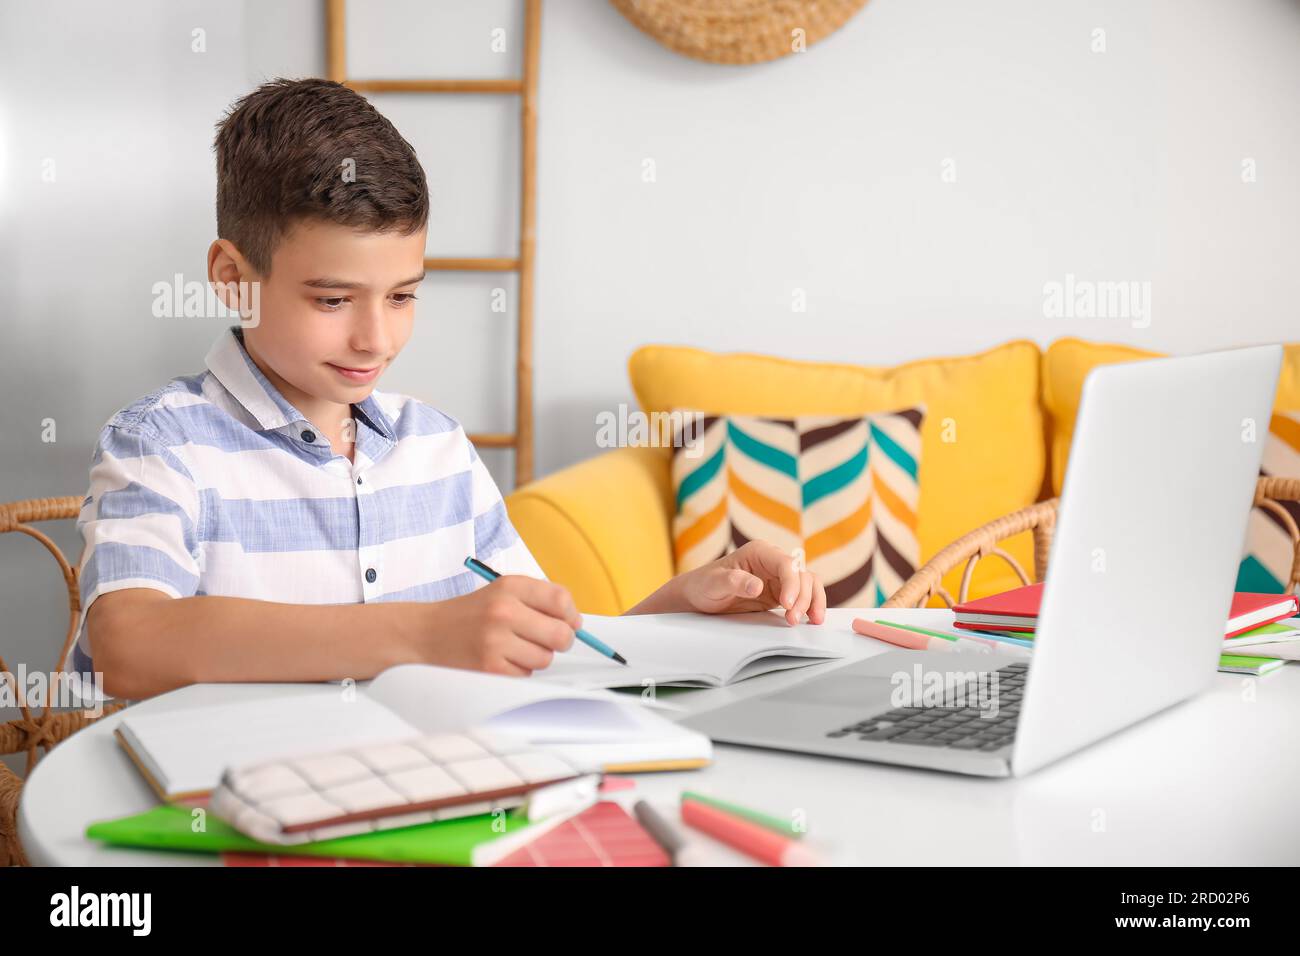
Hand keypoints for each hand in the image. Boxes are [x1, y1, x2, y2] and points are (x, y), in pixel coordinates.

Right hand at [413, 576, 579, 675]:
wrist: (426, 633)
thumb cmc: (471, 614)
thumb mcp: (501, 593)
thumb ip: (539, 601)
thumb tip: (576, 623)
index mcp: (510, 586)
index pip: (561, 599)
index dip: (572, 615)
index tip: (569, 622)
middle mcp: (503, 611)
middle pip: (561, 634)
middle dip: (561, 641)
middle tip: (548, 640)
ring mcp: (496, 641)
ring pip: (545, 659)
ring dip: (536, 657)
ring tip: (514, 647)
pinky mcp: (489, 667)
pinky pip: (526, 674)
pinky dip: (518, 670)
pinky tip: (500, 659)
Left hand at [672, 540, 826, 624]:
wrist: (699, 596)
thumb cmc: (704, 585)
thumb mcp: (714, 584)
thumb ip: (734, 582)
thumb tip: (757, 585)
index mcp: (759, 552)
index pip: (786, 564)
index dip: (792, 583)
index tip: (787, 604)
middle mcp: (772, 561)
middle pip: (802, 574)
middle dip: (803, 597)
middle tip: (792, 618)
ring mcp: (778, 577)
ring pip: (808, 583)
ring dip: (812, 601)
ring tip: (810, 620)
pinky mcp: (780, 592)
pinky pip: (803, 595)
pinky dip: (811, 606)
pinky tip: (813, 618)